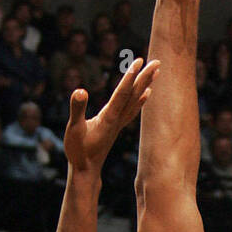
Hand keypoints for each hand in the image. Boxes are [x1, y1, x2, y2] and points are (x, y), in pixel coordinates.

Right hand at [64, 57, 158, 171]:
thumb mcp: (73, 128)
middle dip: (145, 77)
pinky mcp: (116, 127)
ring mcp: (119, 123)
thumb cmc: (78, 150)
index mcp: (108, 117)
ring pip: (135, 100)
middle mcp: (117, 119)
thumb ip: (77, 110)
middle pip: (134, 94)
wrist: (86, 171)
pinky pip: (132, 110)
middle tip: (157, 61)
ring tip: (156, 72)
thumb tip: (80, 91)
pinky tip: (147, 93)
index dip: (130, 77)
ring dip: (146, 85)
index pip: (122, 93)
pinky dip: (141, 100)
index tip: (139, 61)